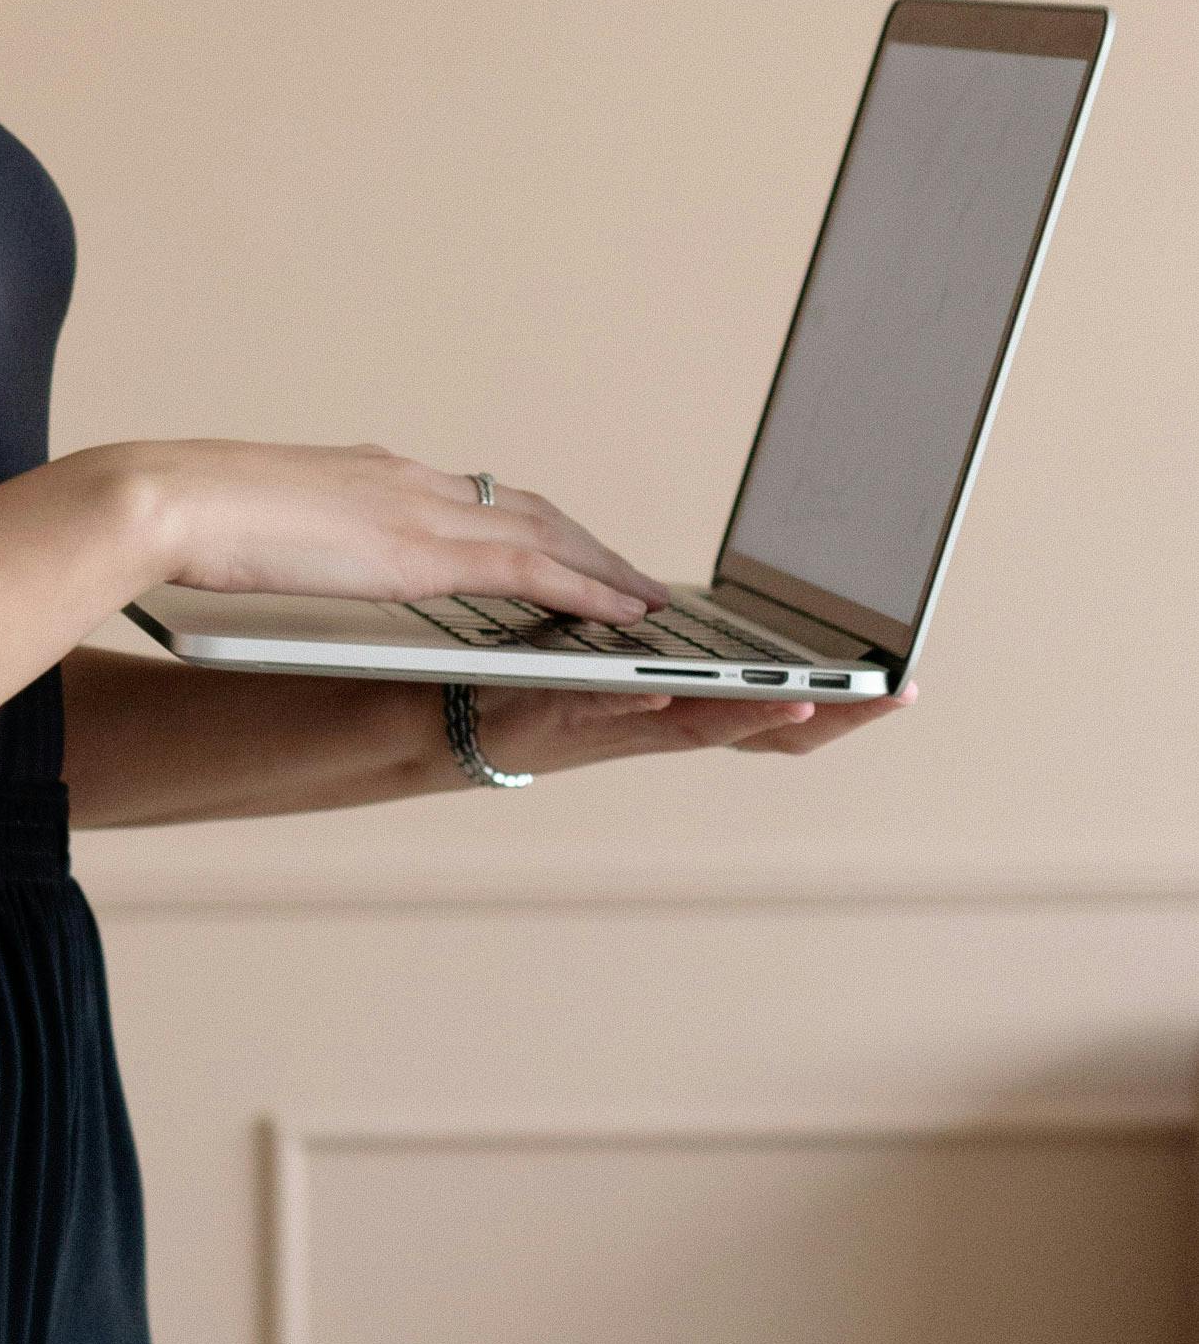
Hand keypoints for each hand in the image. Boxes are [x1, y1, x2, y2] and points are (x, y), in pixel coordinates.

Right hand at [102, 443, 656, 625]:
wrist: (166, 498)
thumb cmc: (181, 516)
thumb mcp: (251, 524)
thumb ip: (289, 534)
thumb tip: (287, 551)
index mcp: (366, 475)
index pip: (467, 497)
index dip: (522, 523)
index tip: (555, 544)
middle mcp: (406, 481)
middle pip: (522, 509)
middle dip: (580, 542)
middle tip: (626, 573)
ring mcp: (421, 511)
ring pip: (546, 535)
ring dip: (603, 566)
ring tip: (645, 599)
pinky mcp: (426, 551)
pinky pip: (534, 571)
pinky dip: (588, 590)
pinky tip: (624, 615)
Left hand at [462, 687, 914, 778]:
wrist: (441, 721)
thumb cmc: (528, 686)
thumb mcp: (611, 662)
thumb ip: (655, 645)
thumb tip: (696, 612)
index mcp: (679, 707)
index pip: (776, 711)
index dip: (841, 703)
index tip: (900, 683)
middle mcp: (659, 726)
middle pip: (763, 731)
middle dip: (833, 714)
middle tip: (893, 694)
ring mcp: (614, 729)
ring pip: (699, 727)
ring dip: (752, 711)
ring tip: (805, 693)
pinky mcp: (558, 720)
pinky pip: (605, 711)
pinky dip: (639, 700)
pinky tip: (669, 687)